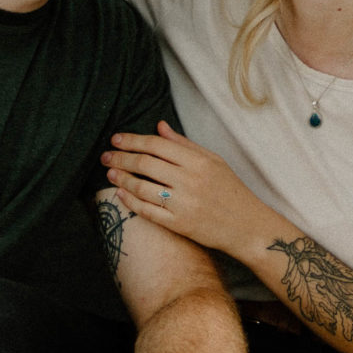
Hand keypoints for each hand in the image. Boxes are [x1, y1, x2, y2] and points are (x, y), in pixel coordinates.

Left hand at [103, 120, 265, 256]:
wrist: (246, 226)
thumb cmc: (230, 190)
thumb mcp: (213, 161)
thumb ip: (184, 144)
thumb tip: (159, 126)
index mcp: (198, 162)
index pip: (157, 145)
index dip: (133, 140)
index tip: (116, 139)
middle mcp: (190, 181)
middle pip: (145, 164)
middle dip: (121, 158)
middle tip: (105, 156)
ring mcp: (183, 204)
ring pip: (143, 187)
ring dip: (122, 179)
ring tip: (110, 174)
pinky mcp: (179, 225)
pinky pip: (148, 211)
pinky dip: (131, 202)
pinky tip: (121, 194)